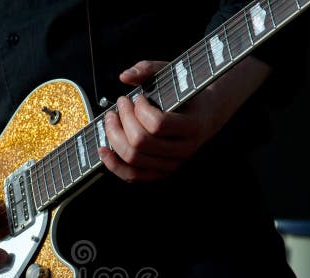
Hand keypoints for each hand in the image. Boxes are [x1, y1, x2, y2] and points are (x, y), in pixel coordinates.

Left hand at [100, 57, 270, 182]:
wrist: (206, 114)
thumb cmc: (186, 93)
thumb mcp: (172, 75)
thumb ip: (149, 69)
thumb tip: (125, 76)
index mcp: (192, 125)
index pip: (158, 124)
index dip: (140, 110)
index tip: (137, 98)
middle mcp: (184, 149)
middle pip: (141, 143)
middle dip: (123, 120)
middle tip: (119, 105)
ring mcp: (172, 164)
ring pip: (134, 159)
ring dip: (114, 137)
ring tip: (111, 120)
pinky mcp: (160, 172)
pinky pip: (133, 176)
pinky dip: (114, 164)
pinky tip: (103, 149)